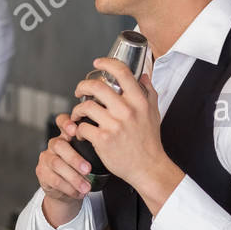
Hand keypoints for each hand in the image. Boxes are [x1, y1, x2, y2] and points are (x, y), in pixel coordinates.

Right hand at [35, 113, 90, 223]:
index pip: (61, 121)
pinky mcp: (42, 173)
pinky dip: (69, 187)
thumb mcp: (89, 155)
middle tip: (88, 169)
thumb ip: (94, 146)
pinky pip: (54, 180)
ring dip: (73, 177)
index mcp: (66, 135)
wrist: (69, 189)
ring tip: (86, 186)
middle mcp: (54, 144)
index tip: (76, 130)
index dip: (66, 124)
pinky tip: (79, 192)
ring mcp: (46, 158)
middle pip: (59, 145)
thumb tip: (111, 143)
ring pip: (56, 164)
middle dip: (74, 157)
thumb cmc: (81, 168)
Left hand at [70, 57, 183, 212]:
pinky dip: (78, 129)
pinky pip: (82, 128)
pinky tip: (81, 132)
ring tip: (78, 115)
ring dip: (77, 110)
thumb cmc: (149, 141)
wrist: (148, 166)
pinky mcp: (103, 139)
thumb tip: (143, 75)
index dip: (106, 63)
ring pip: (85, 107)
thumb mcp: (153, 113)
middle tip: (79, 91)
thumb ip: (148, 92)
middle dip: (82, 86)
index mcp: (139, 101)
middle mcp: (127, 110)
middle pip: (96, 87)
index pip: (122, 72)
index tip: (97, 63)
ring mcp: (114, 125)